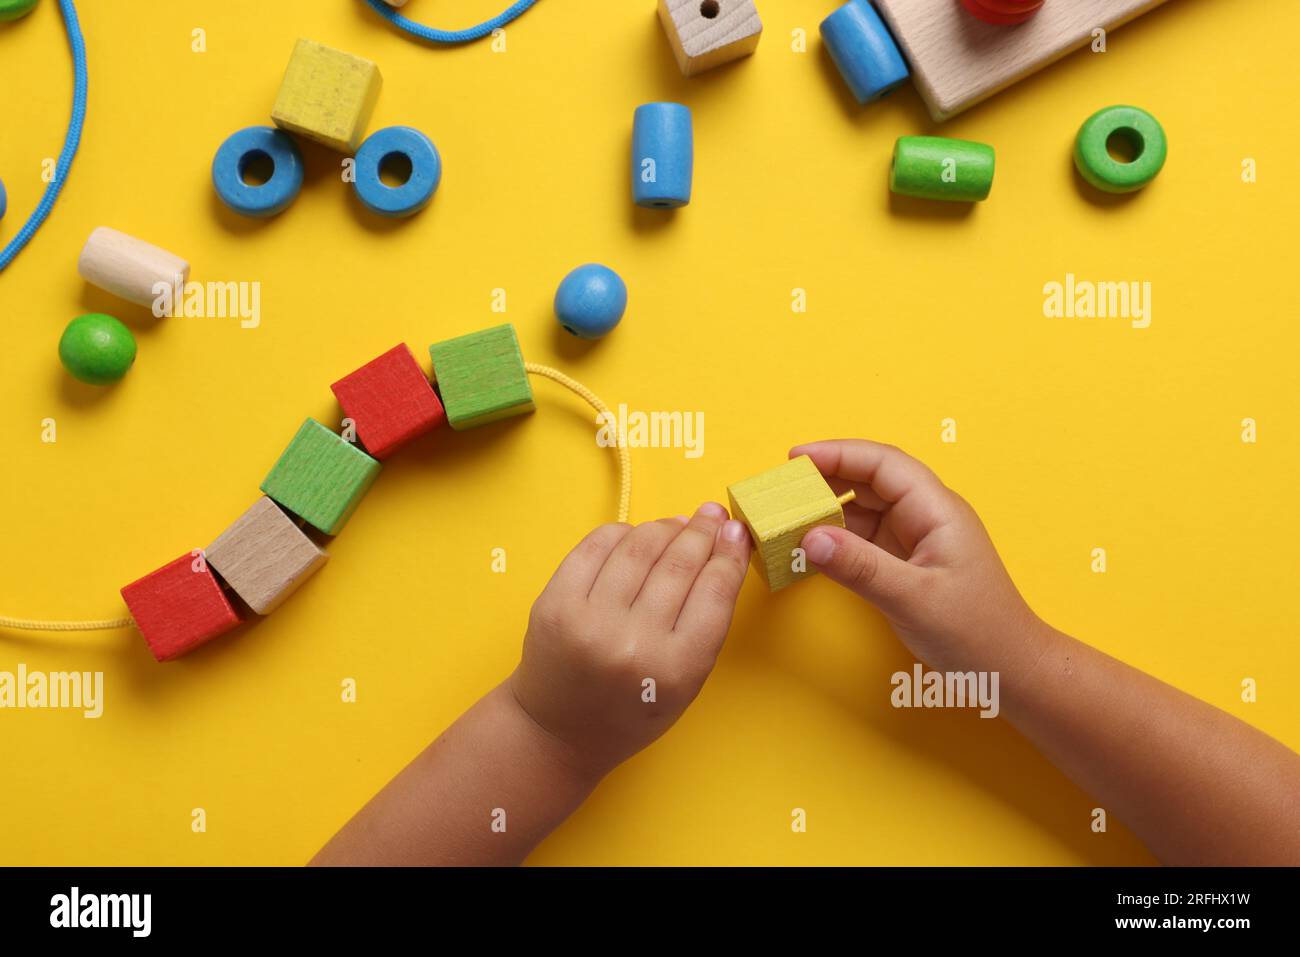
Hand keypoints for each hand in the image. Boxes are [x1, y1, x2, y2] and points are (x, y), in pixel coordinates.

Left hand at [510, 504, 751, 776]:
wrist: (559, 732)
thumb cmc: (632, 710)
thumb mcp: (686, 683)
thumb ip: (706, 623)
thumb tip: (721, 549)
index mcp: (676, 669)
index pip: (715, 592)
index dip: (731, 553)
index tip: (737, 532)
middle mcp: (633, 643)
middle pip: (679, 563)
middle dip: (702, 532)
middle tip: (712, 515)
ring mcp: (590, 620)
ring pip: (640, 547)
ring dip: (666, 526)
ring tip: (679, 523)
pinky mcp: (555, 603)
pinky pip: (597, 546)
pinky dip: (623, 532)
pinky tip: (637, 534)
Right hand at [792, 439, 1041, 674]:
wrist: (1010, 670)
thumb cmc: (977, 632)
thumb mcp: (913, 600)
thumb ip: (860, 568)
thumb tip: (810, 538)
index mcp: (936, 510)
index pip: (882, 463)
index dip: (838, 454)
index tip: (796, 458)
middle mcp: (924, 516)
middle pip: (869, 479)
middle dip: (826, 477)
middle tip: (783, 488)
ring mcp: (914, 539)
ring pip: (862, 509)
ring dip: (826, 510)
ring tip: (787, 517)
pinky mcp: (904, 562)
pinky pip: (862, 538)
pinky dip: (835, 539)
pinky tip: (810, 548)